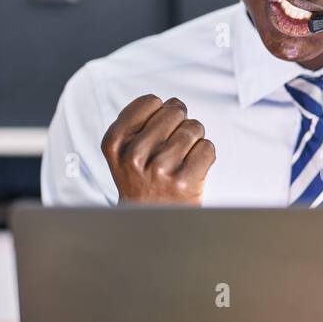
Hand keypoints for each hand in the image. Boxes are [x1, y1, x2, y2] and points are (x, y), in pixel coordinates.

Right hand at [102, 95, 216, 204]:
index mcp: (115, 142)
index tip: (157, 131)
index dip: (161, 113)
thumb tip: (172, 103)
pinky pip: (207, 148)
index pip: (151, 101)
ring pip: (194, 128)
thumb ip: (138, 122)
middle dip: (180, 124)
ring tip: (181, 159)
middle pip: (175, 111)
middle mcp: (134, 154)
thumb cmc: (141, 180)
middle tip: (172, 147)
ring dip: (194, 140)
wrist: (149, 220)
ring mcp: (159, 169)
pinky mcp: (183, 182)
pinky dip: (205, 155)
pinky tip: (192, 169)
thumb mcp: (123, 150)